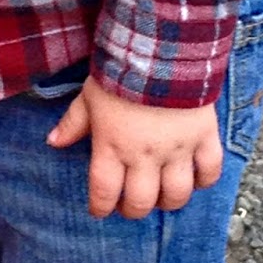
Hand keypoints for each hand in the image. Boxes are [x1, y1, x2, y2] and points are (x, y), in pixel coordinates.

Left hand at [47, 74, 222, 219]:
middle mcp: (144, 156)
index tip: (99, 211)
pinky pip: (210, 171)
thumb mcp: (89, 96)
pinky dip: (204, 181)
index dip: (100, 207)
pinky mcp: (205, 138)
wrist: (161, 51)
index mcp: (112, 146)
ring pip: (176, 194)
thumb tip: (53, 142)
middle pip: (141, 201)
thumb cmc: (120, 73)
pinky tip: (195, 180)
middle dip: (133, 210)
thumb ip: (73, 122)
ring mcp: (177, 149)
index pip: (103, 191)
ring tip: (161, 196)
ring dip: (167, 201)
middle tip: (130, 205)